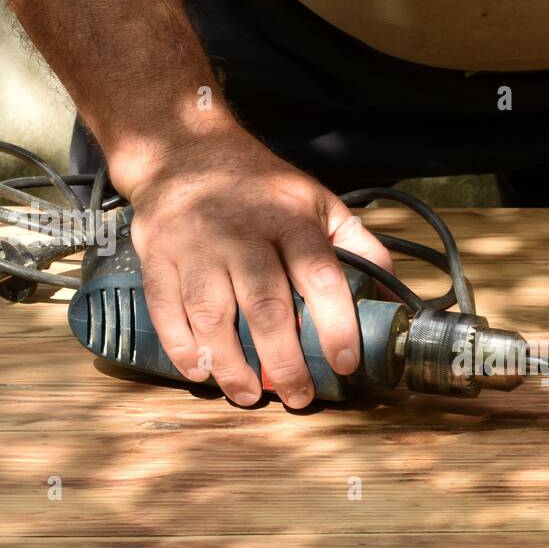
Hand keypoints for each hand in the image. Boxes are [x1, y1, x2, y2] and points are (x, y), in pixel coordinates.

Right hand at [118, 125, 390, 407]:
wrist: (185, 151)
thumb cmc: (261, 187)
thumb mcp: (318, 201)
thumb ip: (358, 243)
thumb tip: (390, 290)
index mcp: (290, 219)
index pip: (319, 274)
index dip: (335, 323)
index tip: (345, 362)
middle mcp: (242, 232)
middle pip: (264, 304)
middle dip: (283, 361)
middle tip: (299, 397)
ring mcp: (196, 244)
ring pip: (211, 313)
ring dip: (230, 363)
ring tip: (248, 395)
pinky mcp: (158, 254)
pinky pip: (165, 308)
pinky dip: (180, 347)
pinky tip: (200, 372)